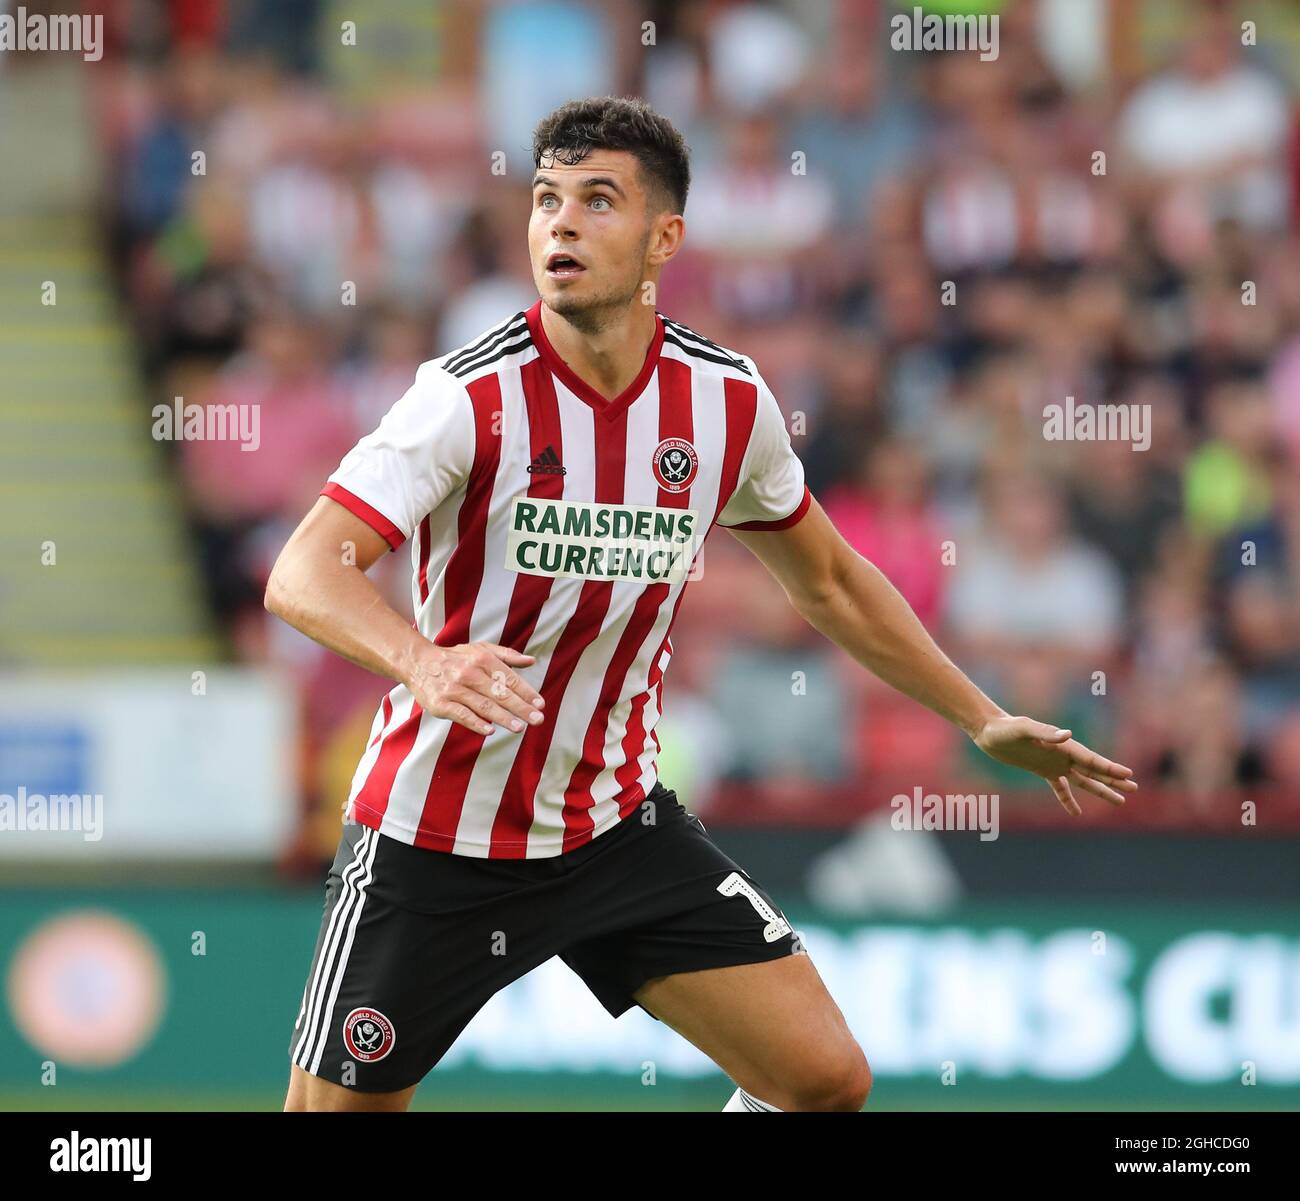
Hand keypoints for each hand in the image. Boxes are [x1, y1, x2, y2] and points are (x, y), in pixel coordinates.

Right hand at [404, 641, 544, 736]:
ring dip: (503, 717)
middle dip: (520, 707)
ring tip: (519, 728)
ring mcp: (454, 689)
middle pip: (499, 693)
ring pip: (483, 705)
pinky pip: (462, 715)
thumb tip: (531, 661)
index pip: (509, 678)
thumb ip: (507, 655)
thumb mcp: (480, 649)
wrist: (418, 662)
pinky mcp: (441, 703)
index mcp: (482, 658)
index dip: (526, 692)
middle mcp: (469, 673)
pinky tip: (490, 730)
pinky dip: (476, 723)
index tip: (540, 704)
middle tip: (537, 720)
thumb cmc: (455, 658)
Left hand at [972, 714, 1137, 815]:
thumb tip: (1067, 735)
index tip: (1128, 775)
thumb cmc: (1006, 727)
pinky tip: (1076, 813)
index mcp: (1062, 745)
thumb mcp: (1023, 729)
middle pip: (1093, 770)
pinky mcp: (1042, 770)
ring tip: (1119, 801)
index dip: (1110, 768)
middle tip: (1134, 788)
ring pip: (1083, 780)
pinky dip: (1068, 800)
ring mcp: (1054, 763)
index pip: (1090, 759)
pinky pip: (1059, 788)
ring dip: (1100, 790)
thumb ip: (1044, 733)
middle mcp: (1062, 754)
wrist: (989, 731)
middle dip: (1113, 779)